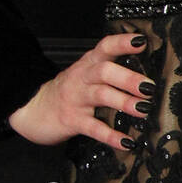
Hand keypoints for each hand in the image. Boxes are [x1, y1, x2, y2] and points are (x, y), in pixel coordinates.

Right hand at [7, 33, 153, 147]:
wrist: (32, 109)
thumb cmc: (68, 89)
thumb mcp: (86, 73)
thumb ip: (110, 69)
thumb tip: (146, 72)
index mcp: (88, 64)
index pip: (105, 47)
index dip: (122, 42)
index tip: (141, 41)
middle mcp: (82, 78)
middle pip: (104, 71)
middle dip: (128, 78)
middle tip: (148, 86)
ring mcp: (76, 99)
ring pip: (100, 96)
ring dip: (124, 102)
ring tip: (143, 109)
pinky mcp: (72, 121)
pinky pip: (93, 128)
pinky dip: (111, 136)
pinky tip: (126, 141)